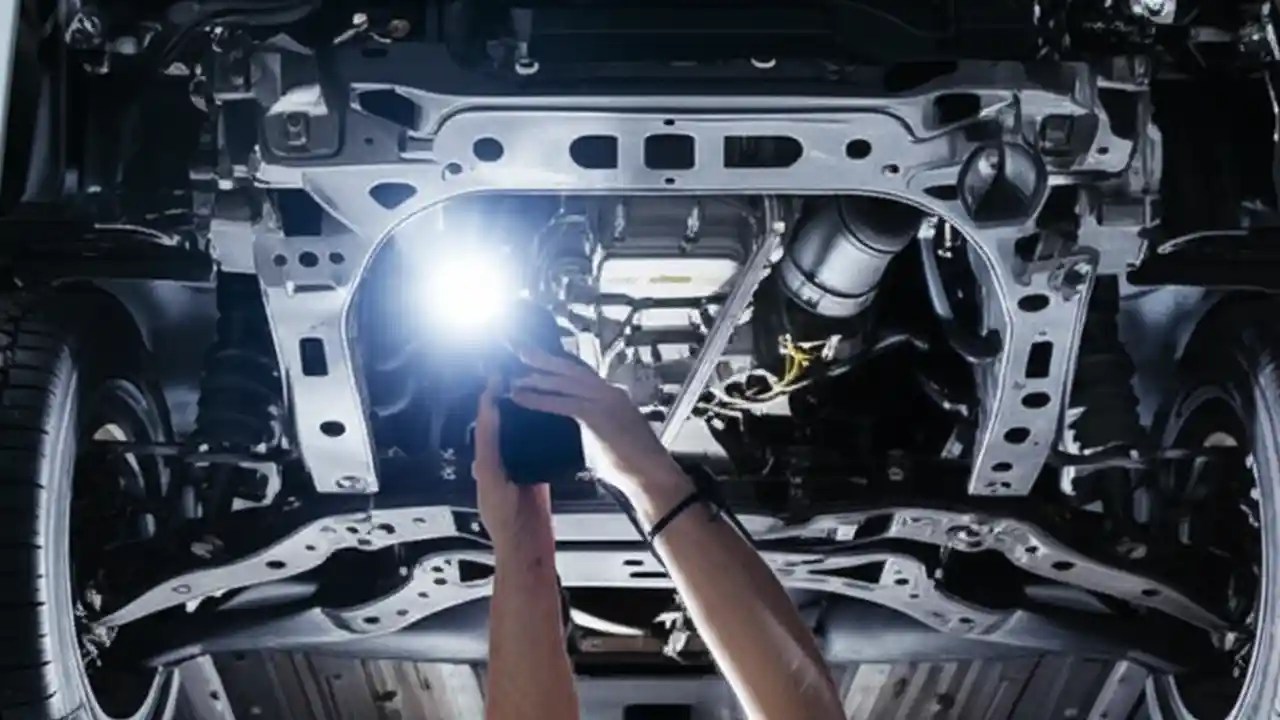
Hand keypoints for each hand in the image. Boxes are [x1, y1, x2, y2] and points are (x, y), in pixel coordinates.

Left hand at [472, 379, 554, 553]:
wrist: (527, 549)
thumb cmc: (506, 524)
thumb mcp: (493, 479)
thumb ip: (489, 447)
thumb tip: (487, 414)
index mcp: (485, 463)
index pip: (485, 423)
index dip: (490, 399)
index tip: (497, 376)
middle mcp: (500, 464)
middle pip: (501, 425)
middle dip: (506, 401)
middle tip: (515, 377)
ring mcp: (519, 470)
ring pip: (519, 435)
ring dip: (524, 413)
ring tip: (532, 391)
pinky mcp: (537, 478)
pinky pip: (537, 450)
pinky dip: (540, 434)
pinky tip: (550, 424)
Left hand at [508, 348, 688, 504]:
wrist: (651, 477)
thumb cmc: (633, 466)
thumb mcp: (608, 439)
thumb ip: (592, 430)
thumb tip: (583, 434)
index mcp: (613, 397)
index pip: (581, 375)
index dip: (559, 367)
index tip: (540, 361)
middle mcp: (610, 393)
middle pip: (572, 370)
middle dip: (545, 359)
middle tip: (521, 350)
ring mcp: (606, 401)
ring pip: (566, 381)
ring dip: (538, 376)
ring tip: (515, 374)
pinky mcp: (598, 415)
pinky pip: (563, 403)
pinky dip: (540, 399)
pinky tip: (522, 398)